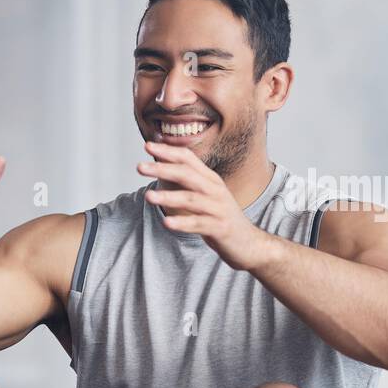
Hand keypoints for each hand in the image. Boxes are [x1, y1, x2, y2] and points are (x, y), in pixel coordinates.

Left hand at [139, 142, 271, 270]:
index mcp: (210, 179)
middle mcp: (215, 190)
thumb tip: (161, 165)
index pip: (188, 159)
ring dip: (169, 197)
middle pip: (187, 175)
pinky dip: (183, 223)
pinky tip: (167, 222)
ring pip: (191, 199)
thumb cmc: (219, 216)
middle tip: (139, 167)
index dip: (168, 151)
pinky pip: (199, 224)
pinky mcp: (220, 228)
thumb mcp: (204, 195)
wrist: (247, 242)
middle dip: (163, 169)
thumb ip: (186, 181)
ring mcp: (218, 209)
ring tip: (148, 197)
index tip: (147, 145)